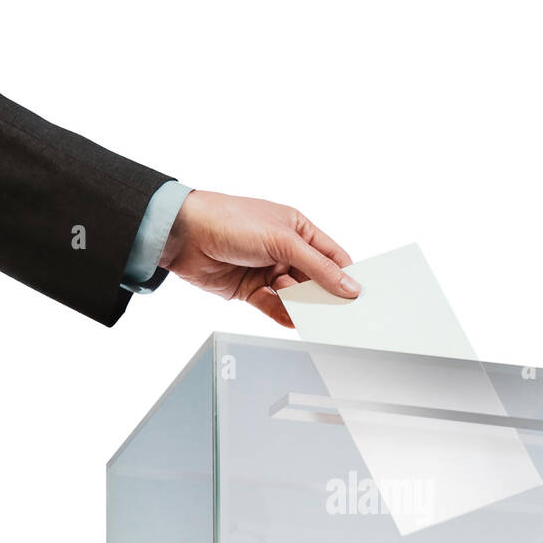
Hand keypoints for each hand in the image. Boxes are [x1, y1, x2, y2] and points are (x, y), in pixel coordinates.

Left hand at [159, 189, 358, 326]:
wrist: (184, 235)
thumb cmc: (231, 221)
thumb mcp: (283, 240)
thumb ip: (318, 267)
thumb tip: (349, 285)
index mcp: (297, 229)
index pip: (332, 256)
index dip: (345, 275)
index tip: (357, 297)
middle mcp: (284, 249)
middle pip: (314, 280)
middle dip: (324, 295)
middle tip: (338, 314)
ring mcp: (267, 270)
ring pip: (294, 296)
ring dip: (302, 306)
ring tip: (312, 317)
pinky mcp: (250, 289)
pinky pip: (273, 306)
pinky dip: (282, 314)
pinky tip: (292, 321)